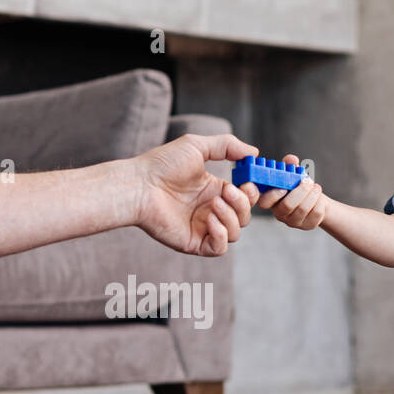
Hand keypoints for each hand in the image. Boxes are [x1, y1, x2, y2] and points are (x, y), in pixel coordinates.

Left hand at [134, 133, 259, 255]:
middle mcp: (210, 210)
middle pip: (244, 217)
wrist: (139, 185)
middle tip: (226, 191)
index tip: (248, 182)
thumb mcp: (197, 146)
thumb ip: (227, 145)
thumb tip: (254, 153)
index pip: (245, 198)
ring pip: (235, 233)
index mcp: (213, 190)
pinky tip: (210, 220)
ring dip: (231, 217)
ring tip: (212, 203)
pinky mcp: (193, 242)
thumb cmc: (162, 164)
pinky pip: (219, 248)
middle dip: (243, 204)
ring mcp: (202, 228)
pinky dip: (221, 235)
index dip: (252, 192)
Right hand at [251, 153, 326, 229]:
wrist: (315, 198)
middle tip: (307, 181)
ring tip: (315, 187)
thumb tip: (291, 160)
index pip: (264, 202)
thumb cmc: (299, 186)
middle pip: (287, 206)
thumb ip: (290, 165)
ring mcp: (293, 221)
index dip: (273, 195)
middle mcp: (279, 213)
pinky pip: (315, 214)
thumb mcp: (294, 174)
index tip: (284, 187)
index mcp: (271, 200)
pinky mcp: (307, 225)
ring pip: (302, 209)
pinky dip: (320, 202)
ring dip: (312, 194)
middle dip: (300, 191)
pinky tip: (318, 198)